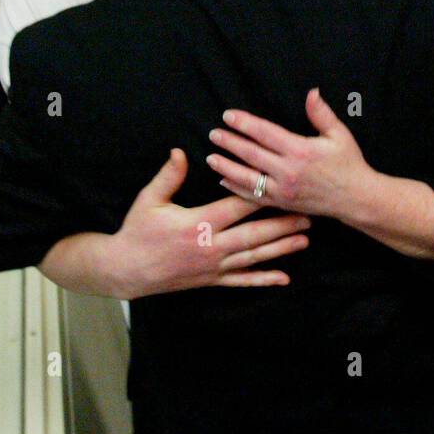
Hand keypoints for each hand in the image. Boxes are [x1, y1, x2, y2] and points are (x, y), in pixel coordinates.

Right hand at [105, 149, 310, 299]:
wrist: (125, 270)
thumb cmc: (137, 232)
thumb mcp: (149, 200)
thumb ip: (168, 176)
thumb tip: (180, 151)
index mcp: (198, 223)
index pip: (237, 207)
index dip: (261, 196)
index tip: (283, 187)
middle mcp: (211, 246)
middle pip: (254, 233)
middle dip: (282, 224)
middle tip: (308, 215)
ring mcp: (213, 266)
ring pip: (254, 257)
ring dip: (281, 248)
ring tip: (304, 239)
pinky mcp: (211, 280)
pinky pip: (242, 281)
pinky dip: (263, 279)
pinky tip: (284, 278)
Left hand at [206, 89, 374, 218]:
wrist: (356, 198)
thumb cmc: (349, 163)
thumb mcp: (339, 134)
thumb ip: (321, 113)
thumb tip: (312, 92)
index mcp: (300, 150)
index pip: (265, 133)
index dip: (244, 123)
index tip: (229, 116)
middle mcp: (289, 171)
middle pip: (251, 154)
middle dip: (230, 143)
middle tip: (214, 134)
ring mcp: (284, 190)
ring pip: (248, 178)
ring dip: (226, 167)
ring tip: (211, 158)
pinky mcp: (283, 203)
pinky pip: (255, 196)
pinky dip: (237, 188)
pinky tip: (224, 180)